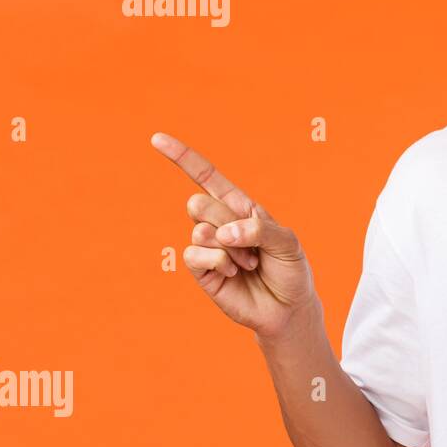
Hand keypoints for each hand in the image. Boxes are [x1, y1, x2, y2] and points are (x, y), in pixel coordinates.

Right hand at [151, 131, 317, 342]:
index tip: (157, 139)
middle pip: (198, 203)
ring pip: (199, 230)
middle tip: (252, 247)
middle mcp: (219, 222)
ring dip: (231, 249)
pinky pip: (195, 255)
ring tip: (249, 263)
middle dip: (227, 224)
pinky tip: (235, 273)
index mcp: (239, 206)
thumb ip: (260, 230)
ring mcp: (207, 246)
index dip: (182, 157)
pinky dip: (220, 262)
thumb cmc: (290, 270)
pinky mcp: (201, 271)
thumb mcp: (288, 243)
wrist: (288, 308)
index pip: (206, 177)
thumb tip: (223, 232)